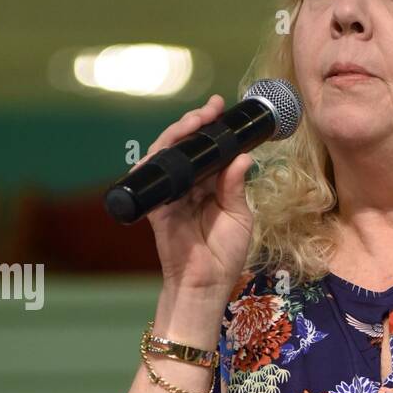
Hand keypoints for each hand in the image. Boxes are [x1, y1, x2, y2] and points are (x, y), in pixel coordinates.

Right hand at [138, 94, 255, 295]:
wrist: (206, 283)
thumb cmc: (225, 254)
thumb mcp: (239, 216)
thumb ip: (236, 187)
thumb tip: (241, 157)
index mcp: (210, 186)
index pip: (208, 151)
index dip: (212, 129)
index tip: (221, 109)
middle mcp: (189, 185)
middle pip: (185, 146)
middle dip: (194, 124)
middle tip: (209, 110)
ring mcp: (170, 193)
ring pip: (167, 154)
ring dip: (178, 135)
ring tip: (194, 121)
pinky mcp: (156, 205)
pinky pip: (151, 176)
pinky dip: (155, 159)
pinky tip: (166, 147)